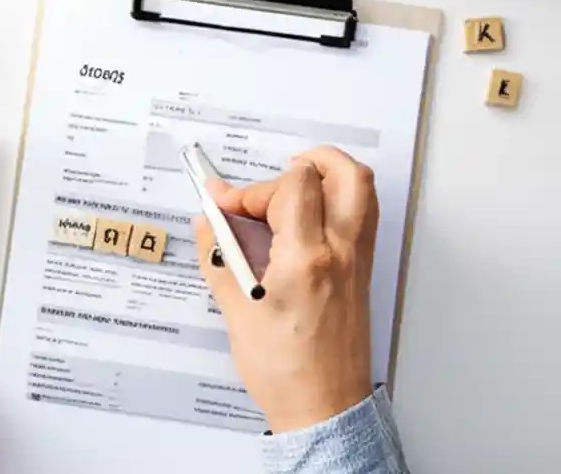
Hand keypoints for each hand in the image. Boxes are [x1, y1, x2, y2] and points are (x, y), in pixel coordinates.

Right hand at [192, 146, 378, 432]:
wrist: (323, 409)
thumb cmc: (285, 371)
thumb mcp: (237, 312)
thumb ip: (220, 259)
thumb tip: (209, 227)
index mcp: (307, 259)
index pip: (291, 187)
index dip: (250, 188)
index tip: (224, 203)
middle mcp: (341, 254)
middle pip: (346, 175)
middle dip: (309, 161)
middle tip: (277, 170)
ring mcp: (357, 264)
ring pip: (361, 194)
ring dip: (329, 178)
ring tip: (293, 186)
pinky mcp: (361, 276)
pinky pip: (359, 221)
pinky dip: (335, 205)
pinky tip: (303, 222)